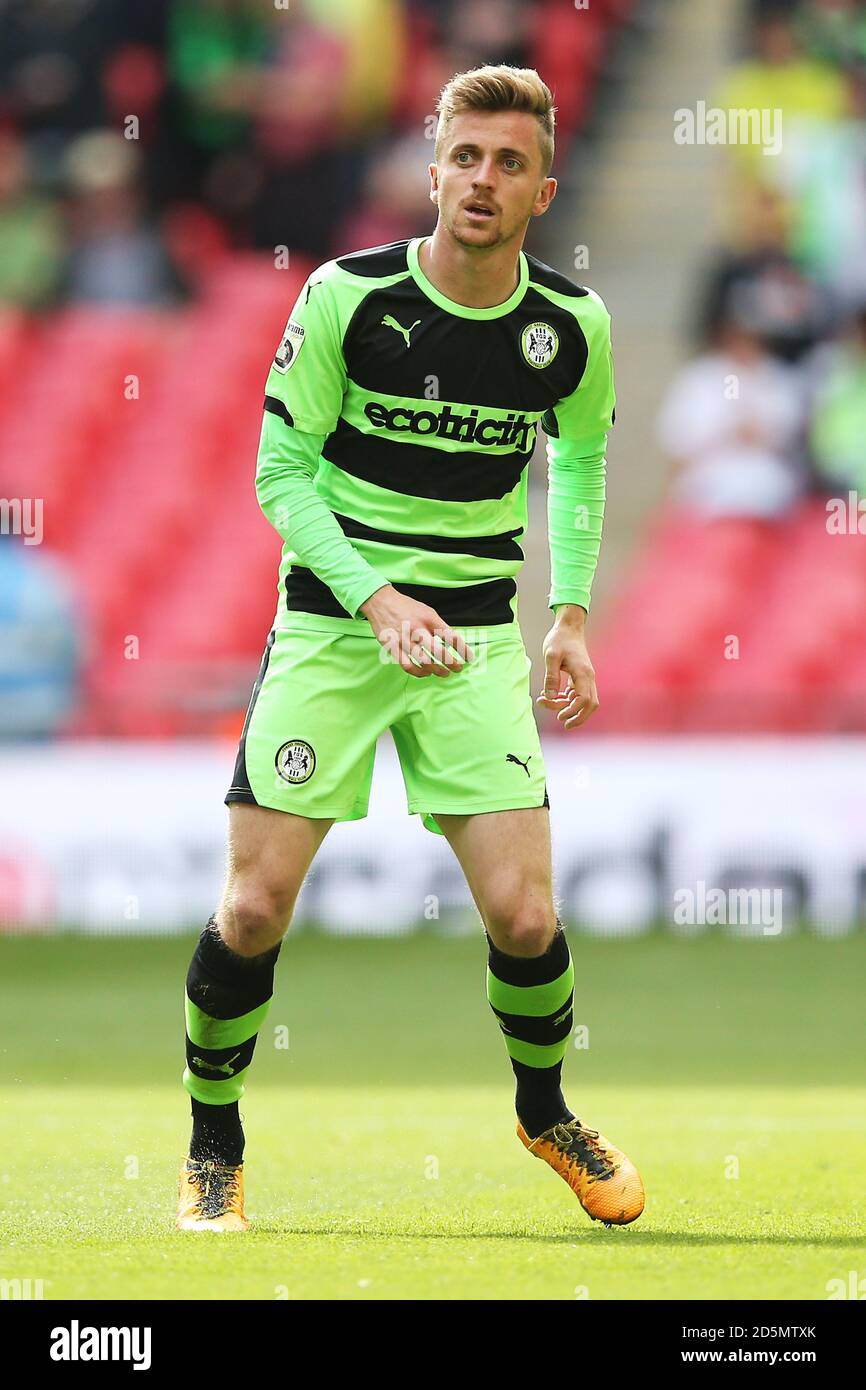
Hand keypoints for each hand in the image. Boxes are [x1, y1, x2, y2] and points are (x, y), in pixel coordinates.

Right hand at [360, 585, 474, 676]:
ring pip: (424, 661)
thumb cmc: (407, 607)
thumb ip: (438, 626)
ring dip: (437, 670)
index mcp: (428, 618)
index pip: (450, 636)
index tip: (470, 657)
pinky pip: (407, 665)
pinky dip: (419, 672)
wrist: (381, 602)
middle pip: (438, 652)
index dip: (463, 649)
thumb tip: (452, 643)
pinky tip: (426, 673)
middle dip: (451, 663)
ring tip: (444, 673)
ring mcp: (404, 639)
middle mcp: (417, 629)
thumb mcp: (427, 611)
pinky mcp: (392, 647)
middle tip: (458, 668)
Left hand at [536, 609, 598, 729]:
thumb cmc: (559, 639)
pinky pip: (577, 693)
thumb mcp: (551, 656)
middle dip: (579, 717)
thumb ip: (551, 677)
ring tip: (544, 702)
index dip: (573, 711)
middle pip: (591, 704)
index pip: (584, 700)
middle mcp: (588, 677)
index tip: (559, 716)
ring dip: (567, 706)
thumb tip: (550, 696)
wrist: (569, 627)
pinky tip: (550, 696)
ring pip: (582, 700)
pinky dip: (566, 699)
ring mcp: (585, 677)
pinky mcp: (580, 676)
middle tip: (564, 725)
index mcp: (583, 673)